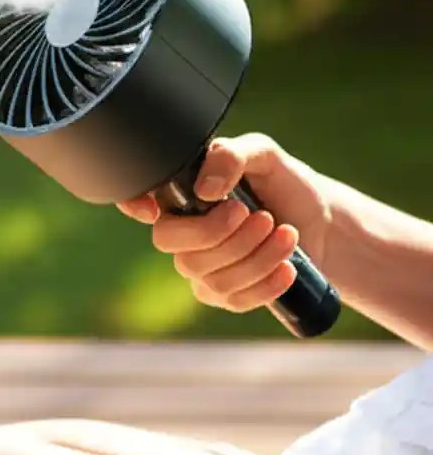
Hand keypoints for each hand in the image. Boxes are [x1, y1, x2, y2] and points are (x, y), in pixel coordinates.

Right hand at [117, 134, 332, 312]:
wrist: (321, 222)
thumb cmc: (285, 183)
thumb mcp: (263, 155)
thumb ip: (231, 156)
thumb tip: (204, 190)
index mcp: (180, 192)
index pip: (134, 199)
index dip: (133, 204)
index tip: (155, 209)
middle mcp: (181, 230)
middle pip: (171, 244)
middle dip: (219, 234)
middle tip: (259, 216)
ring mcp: (198, 266)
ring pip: (208, 275)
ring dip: (257, 256)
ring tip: (287, 235)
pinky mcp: (222, 294)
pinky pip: (232, 298)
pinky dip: (265, 283)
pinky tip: (288, 267)